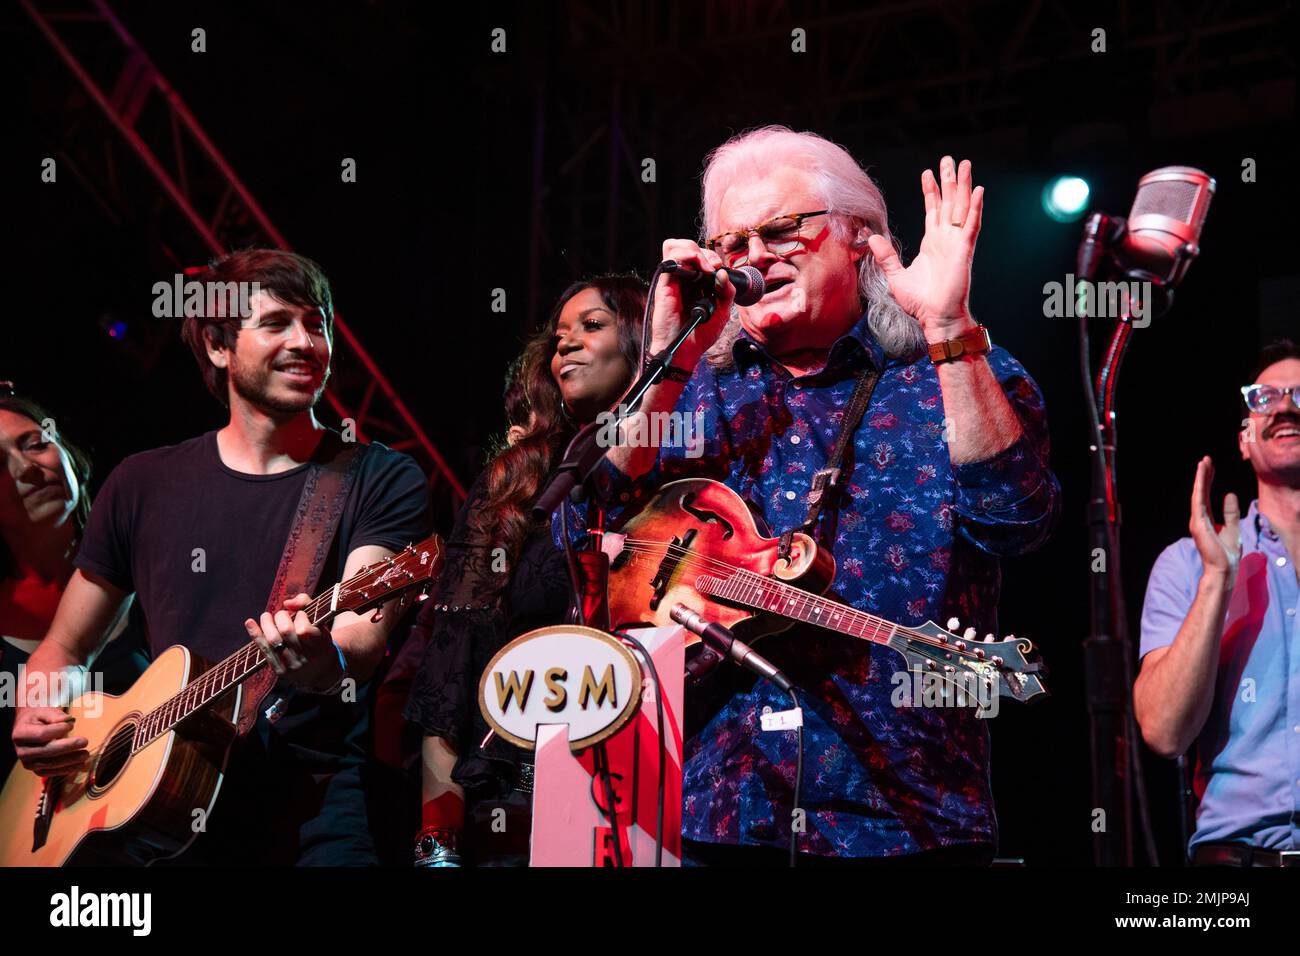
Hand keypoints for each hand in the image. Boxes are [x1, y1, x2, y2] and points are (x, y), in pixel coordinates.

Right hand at [13, 706, 88, 775]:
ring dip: (70, 760)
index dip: (58, 730)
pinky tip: (80, 765)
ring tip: (85, 754)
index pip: (41, 734)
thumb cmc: (38, 718)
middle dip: (68, 746)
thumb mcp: (44, 711)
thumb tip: (68, 721)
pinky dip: (66, 770)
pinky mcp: (36, 770)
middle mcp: (22, 751)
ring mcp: (28, 763)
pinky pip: (51, 772)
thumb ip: (55, 716)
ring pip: (50, 764)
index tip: (71, 725)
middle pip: (46, 750)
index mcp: (21, 733)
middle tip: (84, 741)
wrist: (28, 729)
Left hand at [246, 592, 343, 691]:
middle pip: (286, 631)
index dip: (300, 617)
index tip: (301, 614)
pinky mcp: (280, 671)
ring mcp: (292, 665)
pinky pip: (265, 651)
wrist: (321, 672)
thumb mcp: (321, 622)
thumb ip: (306, 604)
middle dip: (281, 617)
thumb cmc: (319, 640)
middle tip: (283, 615)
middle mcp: (306, 657)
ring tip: (266, 616)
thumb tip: (286, 603)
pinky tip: (249, 622)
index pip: (304, 629)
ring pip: (273, 640)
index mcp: (320, 645)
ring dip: (266, 623)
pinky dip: (255, 634)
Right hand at [649, 239, 736, 365]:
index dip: (711, 256)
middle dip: (705, 251)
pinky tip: (701, 270)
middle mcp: (682, 279)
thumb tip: (723, 273)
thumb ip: (726, 293)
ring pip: (674, 246)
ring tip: (707, 266)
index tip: (722, 270)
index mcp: (694, 283)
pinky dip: (687, 256)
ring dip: (694, 250)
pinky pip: (670, 259)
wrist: (686, 352)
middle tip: (715, 266)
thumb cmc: (700, 335)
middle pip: (686, 246)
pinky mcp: (665, 285)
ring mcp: (672, 280)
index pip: (699, 256)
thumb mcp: (722, 312)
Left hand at [867, 155, 983, 341]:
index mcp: (931, 243)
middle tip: (949, 159)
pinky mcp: (964, 250)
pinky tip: (977, 190)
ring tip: (964, 164)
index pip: (932, 210)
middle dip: (948, 180)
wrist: (935, 318)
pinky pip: (971, 224)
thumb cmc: (920, 303)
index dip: (930, 191)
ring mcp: (956, 243)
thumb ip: (886, 256)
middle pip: (949, 202)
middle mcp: (945, 239)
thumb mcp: (896, 276)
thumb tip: (871, 237)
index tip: (928, 173)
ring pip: (961, 207)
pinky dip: (975, 207)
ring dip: (963, 185)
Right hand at [1188, 456, 1240, 584]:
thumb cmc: (1227, 554)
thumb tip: (1229, 494)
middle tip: (1206, 460)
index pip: (1206, 497)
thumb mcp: (1233, 529)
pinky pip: (1199, 501)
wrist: (1223, 569)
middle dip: (1204, 476)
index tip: (1209, 467)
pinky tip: (1202, 477)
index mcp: (1206, 520)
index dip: (1208, 482)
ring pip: (1198, 494)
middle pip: (1201, 493)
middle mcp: (1199, 519)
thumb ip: (1230, 513)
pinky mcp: (1198, 523)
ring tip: (1203, 463)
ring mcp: (1197, 521)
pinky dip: (1200, 488)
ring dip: (1201, 478)